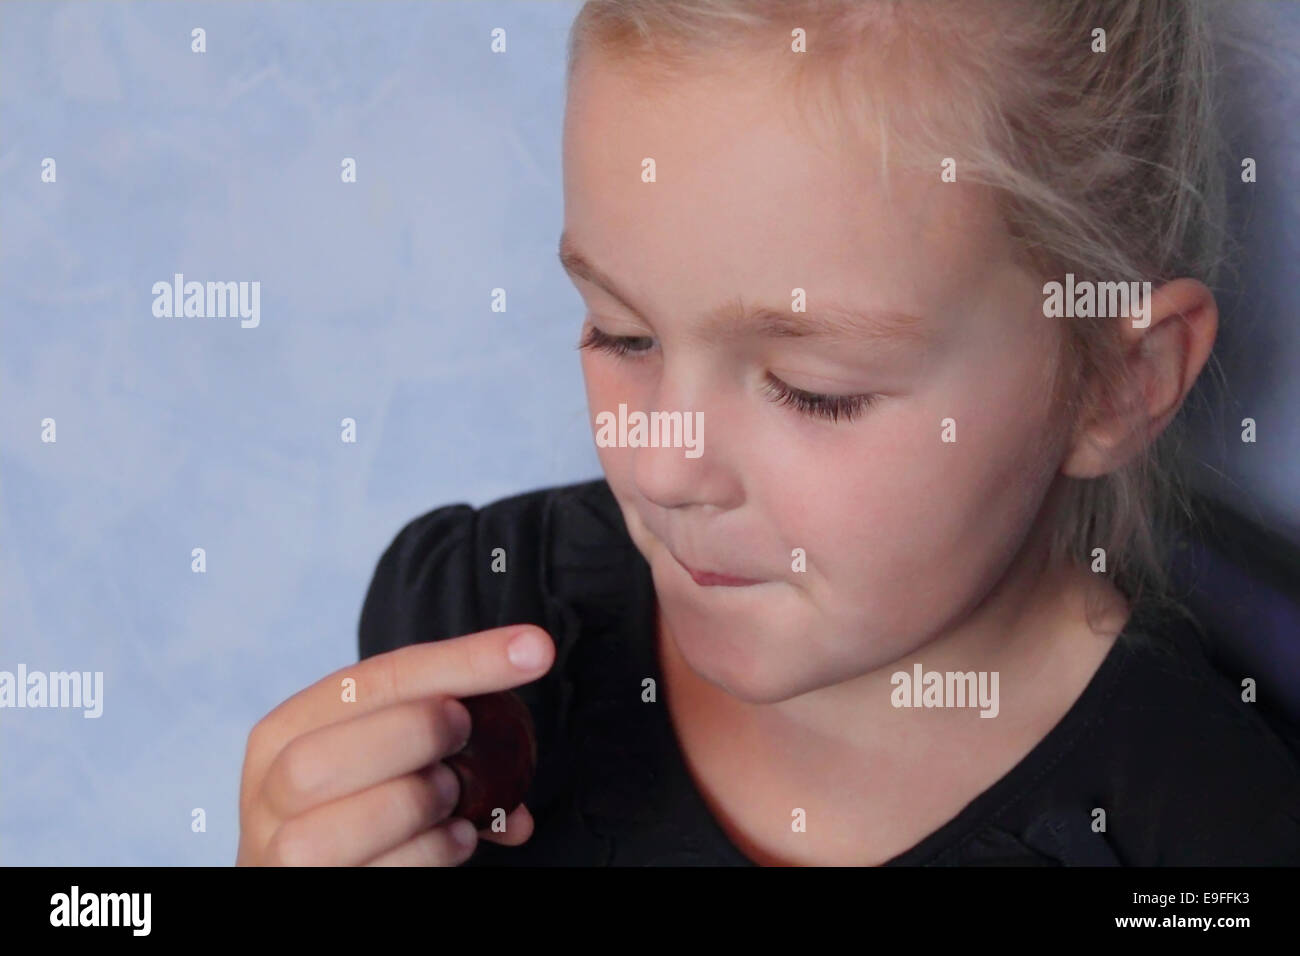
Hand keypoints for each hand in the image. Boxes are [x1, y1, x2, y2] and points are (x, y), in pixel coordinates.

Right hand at [236, 625, 554, 864]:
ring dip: (411, 805)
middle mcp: (268, 793)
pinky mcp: (302, 890)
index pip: (371, 682)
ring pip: (327, 832)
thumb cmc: (358, 809)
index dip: (461, 660)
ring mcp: (277, 854)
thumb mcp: (385, 756)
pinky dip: (424, 856)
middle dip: (410, 735)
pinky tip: (452, 840)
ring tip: (451, 799)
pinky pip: (368, 877)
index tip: (532, 650)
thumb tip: (520, 797)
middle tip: (462, 733)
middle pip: (319, 758)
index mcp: (287, 733)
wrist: (314, 870)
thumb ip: (443, 747)